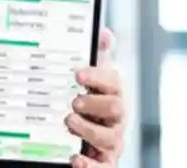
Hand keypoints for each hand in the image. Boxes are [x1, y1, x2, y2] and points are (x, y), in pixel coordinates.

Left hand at [66, 28, 126, 166]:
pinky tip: (76, 159)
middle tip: (74, 100)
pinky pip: (105, 167)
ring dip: (89, 129)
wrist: (85, 135)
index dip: (98, 76)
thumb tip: (104, 32)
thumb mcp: (90, 77)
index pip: (113, 81)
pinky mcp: (105, 161)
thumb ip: (97, 55)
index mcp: (113, 92)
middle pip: (116, 108)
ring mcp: (112, 140)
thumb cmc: (89, 100)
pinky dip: (91, 165)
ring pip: (110, 137)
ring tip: (69, 122)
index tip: (78, 75)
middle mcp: (117, 117)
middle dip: (95, 103)